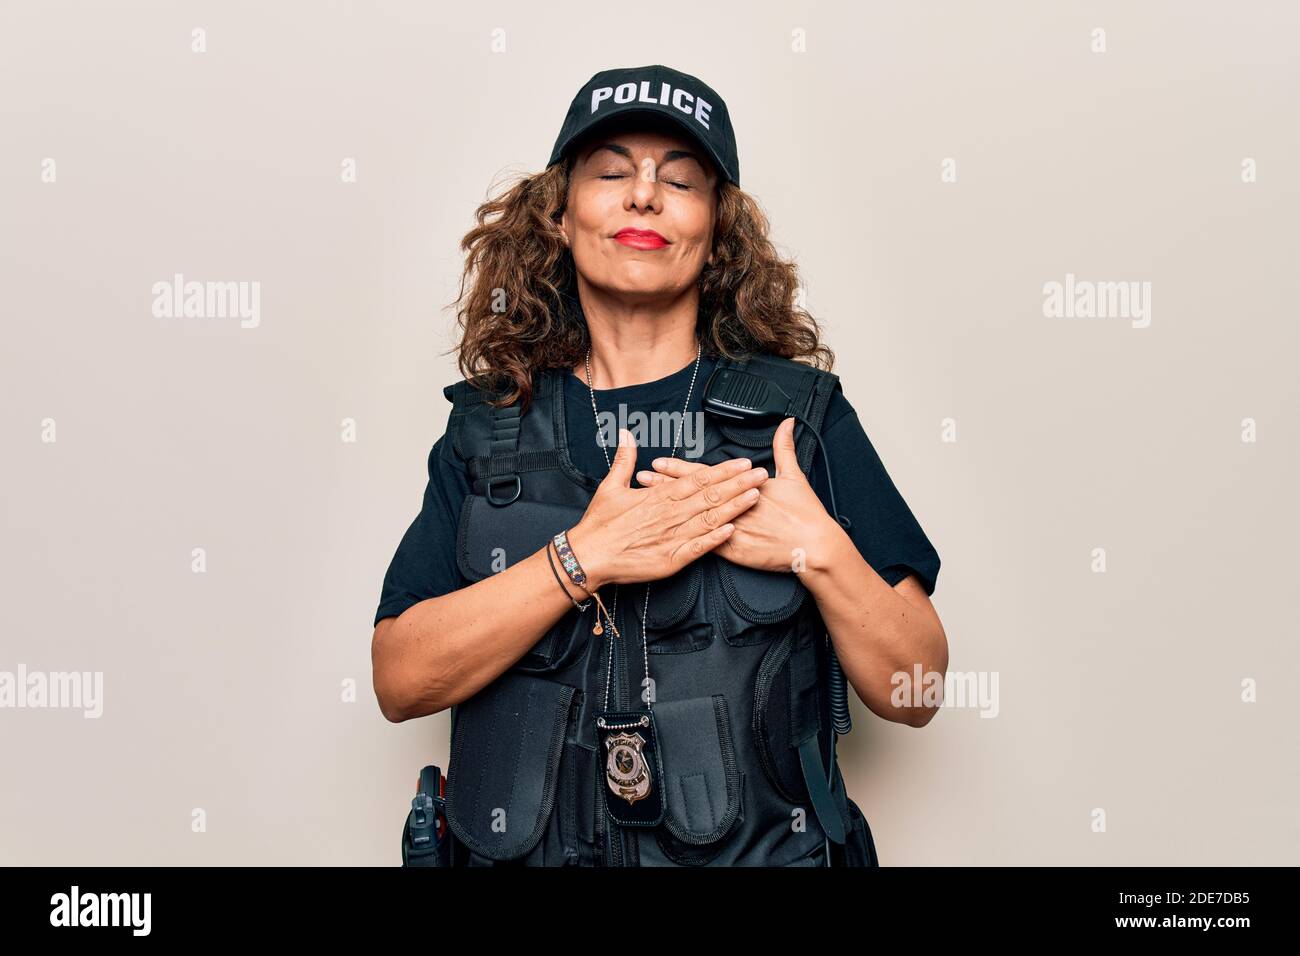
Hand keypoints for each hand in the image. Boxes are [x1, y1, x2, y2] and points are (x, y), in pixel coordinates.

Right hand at [565, 428, 769, 588]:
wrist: (588, 556)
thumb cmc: (599, 524)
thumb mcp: (610, 486)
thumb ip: (624, 459)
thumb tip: (626, 434)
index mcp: (658, 496)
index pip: (697, 478)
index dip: (722, 470)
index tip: (742, 463)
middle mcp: (669, 514)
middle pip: (710, 495)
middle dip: (738, 484)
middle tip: (762, 474)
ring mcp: (672, 537)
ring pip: (709, 519)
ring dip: (734, 507)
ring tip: (755, 496)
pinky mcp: (671, 559)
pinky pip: (698, 548)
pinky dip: (715, 539)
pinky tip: (732, 530)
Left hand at [635, 417, 840, 573]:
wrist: (814, 546)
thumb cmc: (805, 513)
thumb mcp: (793, 476)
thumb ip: (784, 448)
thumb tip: (786, 423)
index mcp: (741, 487)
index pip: (703, 475)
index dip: (679, 469)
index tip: (658, 462)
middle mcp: (731, 507)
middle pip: (690, 495)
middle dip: (663, 487)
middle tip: (640, 478)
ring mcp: (729, 529)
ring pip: (690, 519)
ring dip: (667, 511)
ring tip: (644, 505)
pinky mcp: (732, 551)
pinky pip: (702, 545)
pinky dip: (683, 539)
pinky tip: (663, 537)